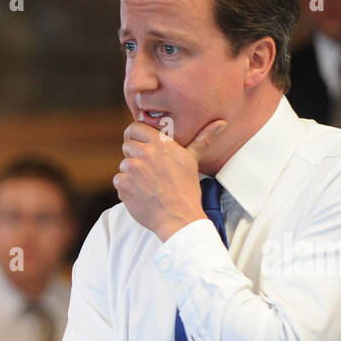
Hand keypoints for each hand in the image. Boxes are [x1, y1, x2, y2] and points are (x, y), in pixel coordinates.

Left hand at [114, 119, 227, 241]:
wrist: (178, 217)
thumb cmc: (186, 189)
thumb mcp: (192, 160)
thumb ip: (202, 139)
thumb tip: (221, 123)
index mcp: (161, 144)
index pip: (135, 127)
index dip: (134, 135)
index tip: (137, 143)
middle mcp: (145, 153)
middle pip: (127, 146)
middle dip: (134, 156)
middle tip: (148, 171)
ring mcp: (132, 169)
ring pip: (124, 165)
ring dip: (131, 174)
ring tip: (148, 184)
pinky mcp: (123, 184)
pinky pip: (119, 181)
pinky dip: (126, 188)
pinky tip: (141, 194)